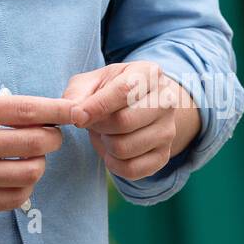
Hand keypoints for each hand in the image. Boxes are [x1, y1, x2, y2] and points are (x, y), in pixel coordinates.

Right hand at [0, 84, 84, 210]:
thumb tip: (35, 111)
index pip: (28, 110)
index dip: (59, 111)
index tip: (79, 111)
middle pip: (36, 144)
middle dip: (53, 138)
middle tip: (49, 136)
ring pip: (30, 173)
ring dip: (38, 164)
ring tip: (29, 157)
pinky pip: (15, 198)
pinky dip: (24, 187)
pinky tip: (16, 177)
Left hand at [61, 61, 200, 181]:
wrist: (136, 105)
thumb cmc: (108, 90)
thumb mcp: (91, 81)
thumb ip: (78, 93)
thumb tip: (75, 114)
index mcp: (149, 74)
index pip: (123, 91)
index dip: (95, 107)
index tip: (76, 116)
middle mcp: (165, 101)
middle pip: (124, 122)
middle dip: (98, 125)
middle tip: (92, 122)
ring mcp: (168, 130)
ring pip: (124, 148)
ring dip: (104, 144)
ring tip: (104, 133)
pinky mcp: (164, 156)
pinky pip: (131, 170)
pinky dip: (113, 164)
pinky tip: (111, 150)